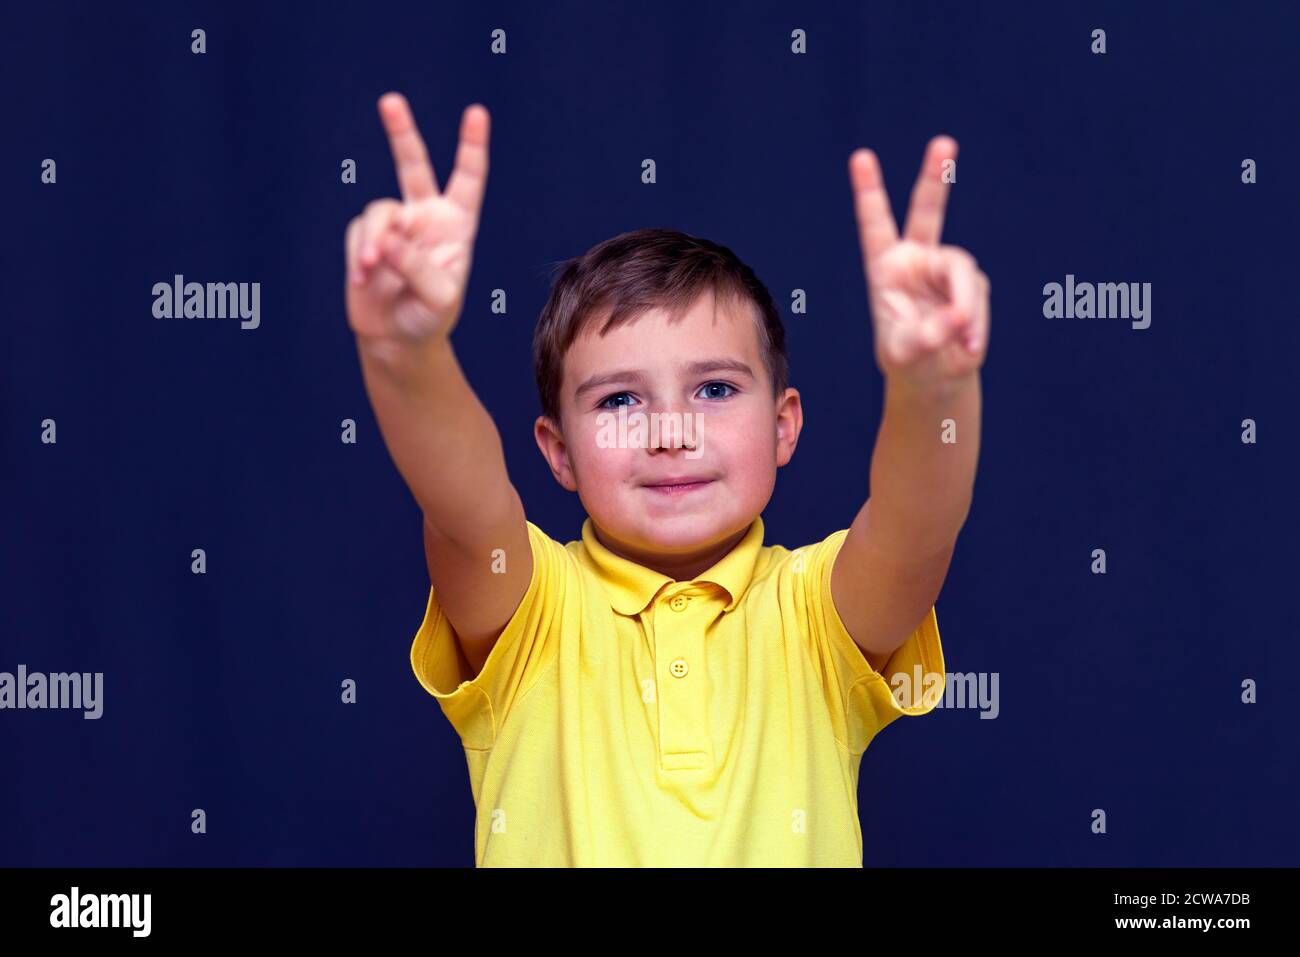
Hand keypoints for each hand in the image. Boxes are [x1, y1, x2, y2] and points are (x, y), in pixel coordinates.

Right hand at [345, 93, 489, 344]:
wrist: (396, 338)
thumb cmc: (429, 317)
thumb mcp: (438, 297)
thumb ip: (417, 266)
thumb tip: (385, 239)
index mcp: (457, 226)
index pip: (468, 180)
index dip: (471, 147)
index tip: (476, 113)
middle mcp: (426, 218)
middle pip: (413, 166)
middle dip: (401, 132)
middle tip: (390, 101)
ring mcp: (394, 226)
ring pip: (379, 213)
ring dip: (374, 240)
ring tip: (370, 268)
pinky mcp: (366, 237)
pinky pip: (360, 234)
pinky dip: (360, 256)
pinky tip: (363, 279)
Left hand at [848, 136, 988, 394]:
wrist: (936, 374)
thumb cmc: (909, 360)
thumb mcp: (906, 352)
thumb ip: (927, 334)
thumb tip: (959, 315)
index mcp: (885, 269)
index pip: (876, 226)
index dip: (869, 192)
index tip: (861, 157)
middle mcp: (916, 260)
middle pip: (927, 213)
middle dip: (935, 178)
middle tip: (944, 143)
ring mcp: (946, 269)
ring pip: (963, 275)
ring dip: (966, 309)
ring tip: (963, 341)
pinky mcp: (972, 284)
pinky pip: (978, 300)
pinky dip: (976, 325)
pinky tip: (968, 346)